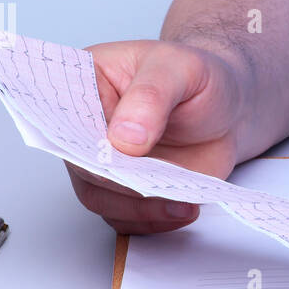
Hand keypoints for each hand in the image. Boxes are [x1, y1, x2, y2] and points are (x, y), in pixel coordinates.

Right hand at [66, 39, 246, 233]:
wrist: (227, 111)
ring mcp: (105, 162)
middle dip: (115, 178)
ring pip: (98, 196)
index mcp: (86, 83)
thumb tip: (123, 138)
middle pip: (78, 161)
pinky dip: (152, 219)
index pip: (61, 110)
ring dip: (137, 207)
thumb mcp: (181, 70)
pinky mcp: (127, 190)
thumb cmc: (198, 80)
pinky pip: (125, 217)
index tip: (103, 150)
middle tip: (151, 183)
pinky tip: (182, 208)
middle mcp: (86, 128)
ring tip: (178, 203)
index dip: (73, 134)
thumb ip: (151, 96)